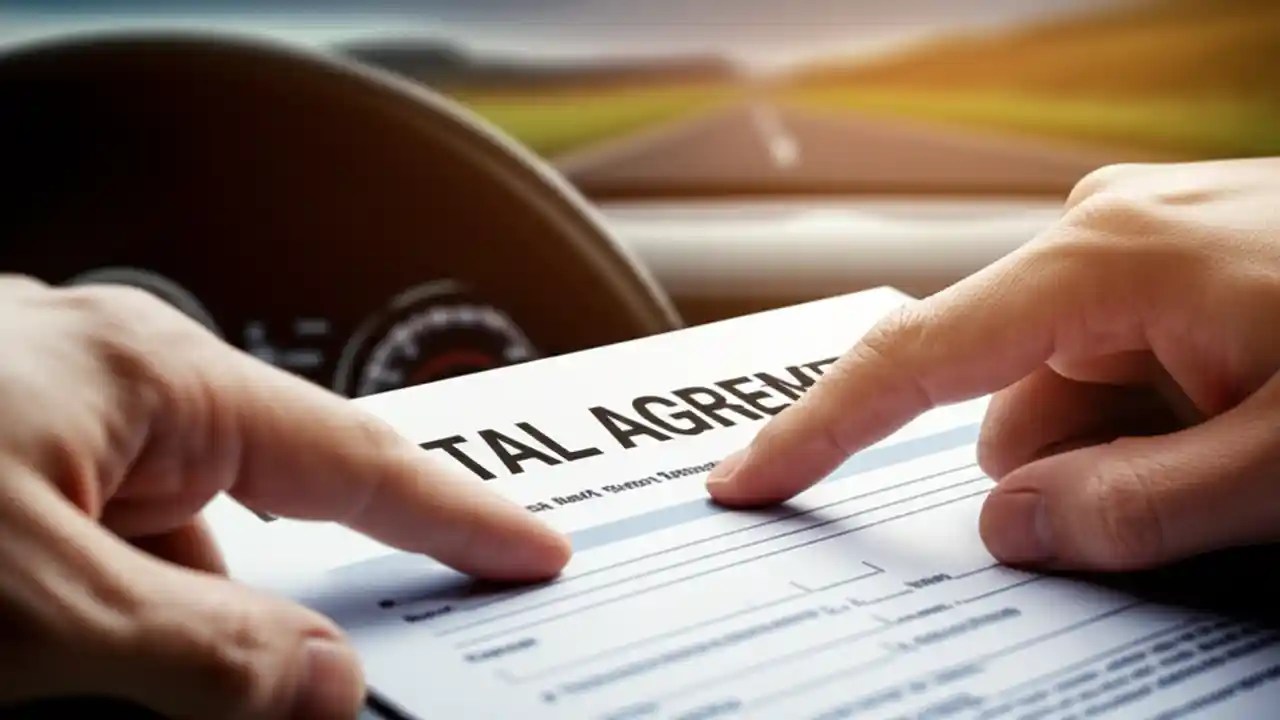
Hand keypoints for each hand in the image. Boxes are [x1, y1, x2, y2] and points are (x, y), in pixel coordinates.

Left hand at [0, 278, 569, 718]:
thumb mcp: (40, 604)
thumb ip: (205, 653)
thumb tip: (329, 683)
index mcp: (151, 375)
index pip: (356, 459)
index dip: (457, 514)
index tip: (531, 550)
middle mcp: (116, 379)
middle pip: (268, 501)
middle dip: (296, 595)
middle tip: (364, 656)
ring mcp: (56, 414)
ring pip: (178, 536)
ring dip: (178, 618)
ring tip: (129, 667)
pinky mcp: (10, 457)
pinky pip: (113, 538)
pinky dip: (120, 606)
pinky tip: (85, 659)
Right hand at [707, 157, 1279, 572]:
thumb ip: (1132, 512)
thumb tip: (1006, 527)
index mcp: (1104, 265)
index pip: (915, 363)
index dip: (820, 431)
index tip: (747, 483)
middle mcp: (1103, 231)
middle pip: (1010, 396)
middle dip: (1067, 469)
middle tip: (1189, 499)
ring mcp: (1145, 233)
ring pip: (1071, 386)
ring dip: (1128, 445)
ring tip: (1249, 448)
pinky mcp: (1179, 248)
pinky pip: (1119, 356)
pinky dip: (1158, 411)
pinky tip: (1246, 410)